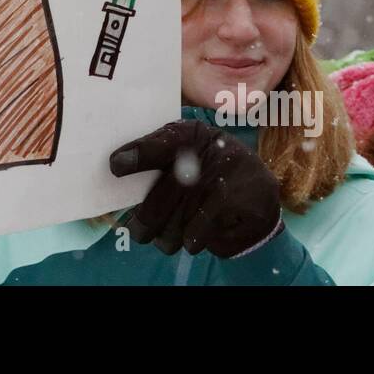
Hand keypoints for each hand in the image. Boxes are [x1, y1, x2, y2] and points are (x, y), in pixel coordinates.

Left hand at [109, 119, 281, 257]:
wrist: (258, 189)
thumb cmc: (206, 171)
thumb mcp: (185, 155)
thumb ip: (156, 160)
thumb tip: (117, 173)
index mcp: (188, 133)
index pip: (161, 141)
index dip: (138, 153)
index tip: (115, 166)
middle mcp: (207, 148)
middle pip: (163, 194)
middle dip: (146, 221)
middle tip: (137, 233)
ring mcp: (223, 173)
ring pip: (177, 218)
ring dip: (168, 235)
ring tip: (166, 238)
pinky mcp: (235, 200)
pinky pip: (197, 231)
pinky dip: (192, 240)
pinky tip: (193, 239)